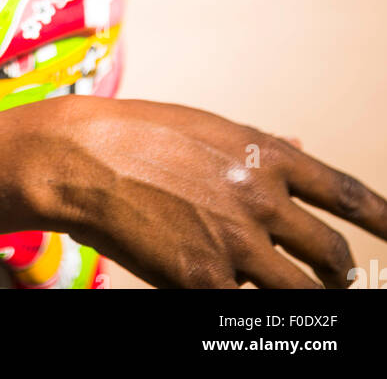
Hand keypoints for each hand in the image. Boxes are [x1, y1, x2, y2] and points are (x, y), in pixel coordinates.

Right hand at [42, 97, 385, 288]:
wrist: (84, 157)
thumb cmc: (140, 135)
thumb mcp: (210, 127)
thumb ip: (259, 144)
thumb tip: (300, 146)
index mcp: (265, 155)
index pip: (343, 193)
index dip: (382, 217)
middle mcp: (261, 199)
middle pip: (330, 252)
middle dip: (340, 274)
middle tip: (338, 281)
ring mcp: (236, 243)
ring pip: (302, 292)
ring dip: (311, 302)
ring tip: (309, 303)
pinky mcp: (205, 281)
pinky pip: (250, 312)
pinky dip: (256, 314)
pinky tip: (251, 310)